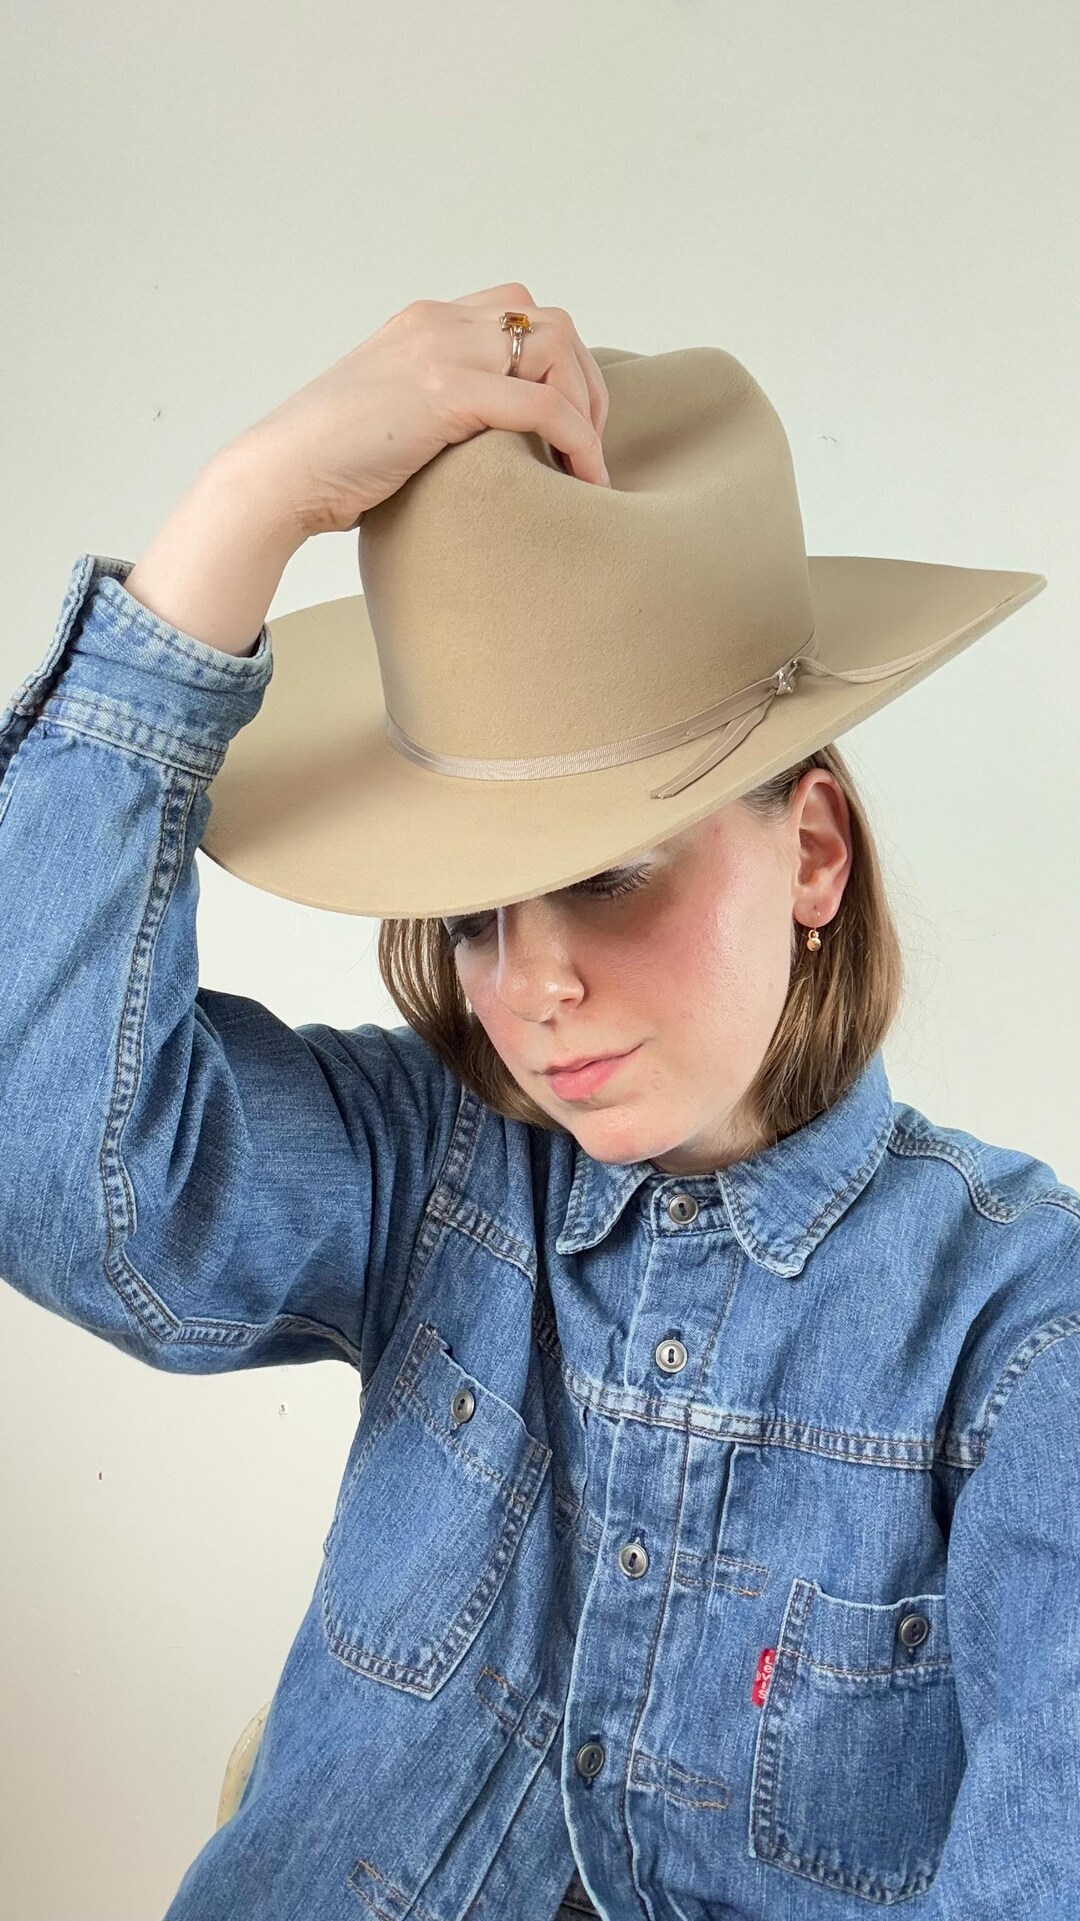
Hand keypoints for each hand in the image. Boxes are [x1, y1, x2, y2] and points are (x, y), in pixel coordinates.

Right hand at [229, 282, 611, 540]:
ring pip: (557, 352)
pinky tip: (584, 478)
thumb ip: (434, 407)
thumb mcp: (391, 416)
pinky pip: (544, 404)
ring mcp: (442, 352)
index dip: (558, 361)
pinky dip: (578, 441)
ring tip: (588, 465)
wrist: (278, 476)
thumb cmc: (327, 466)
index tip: (567, 420)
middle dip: (586, 383)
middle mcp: (438, 324)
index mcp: (424, 324)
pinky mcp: (447, 393)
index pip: (518, 308)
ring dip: (588, 410)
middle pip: (551, 322)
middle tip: (589, 445)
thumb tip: (478, 444)